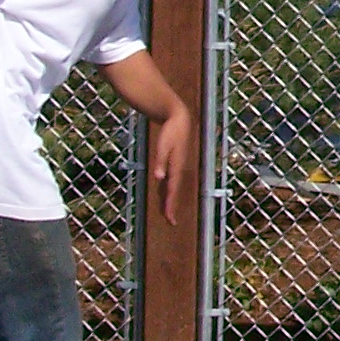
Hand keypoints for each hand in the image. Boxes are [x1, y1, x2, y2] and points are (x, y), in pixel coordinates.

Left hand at [148, 104, 193, 225]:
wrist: (180, 118)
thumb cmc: (171, 131)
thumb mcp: (164, 145)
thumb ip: (161, 161)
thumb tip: (159, 178)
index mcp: (178, 166)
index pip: (173, 190)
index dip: (170, 205)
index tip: (169, 218)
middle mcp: (181, 168)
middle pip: (175, 191)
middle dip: (172, 206)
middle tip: (170, 221)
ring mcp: (180, 165)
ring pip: (175, 187)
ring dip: (171, 199)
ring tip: (168, 212)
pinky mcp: (177, 162)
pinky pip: (174, 180)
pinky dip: (170, 189)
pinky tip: (166, 193)